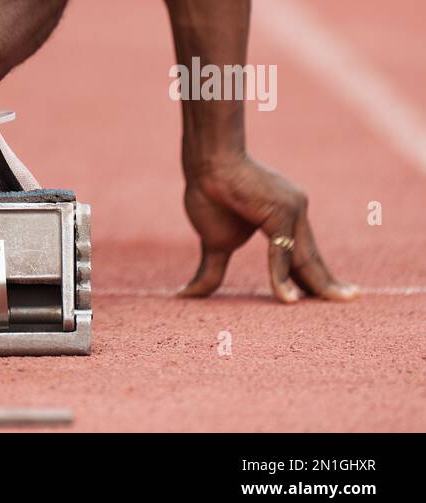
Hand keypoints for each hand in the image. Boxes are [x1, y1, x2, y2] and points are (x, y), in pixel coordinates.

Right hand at [177, 155, 357, 302]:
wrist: (206, 165)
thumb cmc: (209, 195)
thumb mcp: (214, 242)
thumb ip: (213, 269)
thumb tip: (188, 294)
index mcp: (285, 217)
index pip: (301, 255)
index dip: (310, 278)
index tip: (323, 297)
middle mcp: (296, 213)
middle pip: (312, 258)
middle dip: (327, 284)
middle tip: (349, 299)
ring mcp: (292, 212)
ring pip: (305, 259)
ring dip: (318, 286)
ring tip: (336, 302)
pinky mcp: (280, 213)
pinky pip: (281, 252)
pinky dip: (281, 278)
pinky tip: (288, 300)